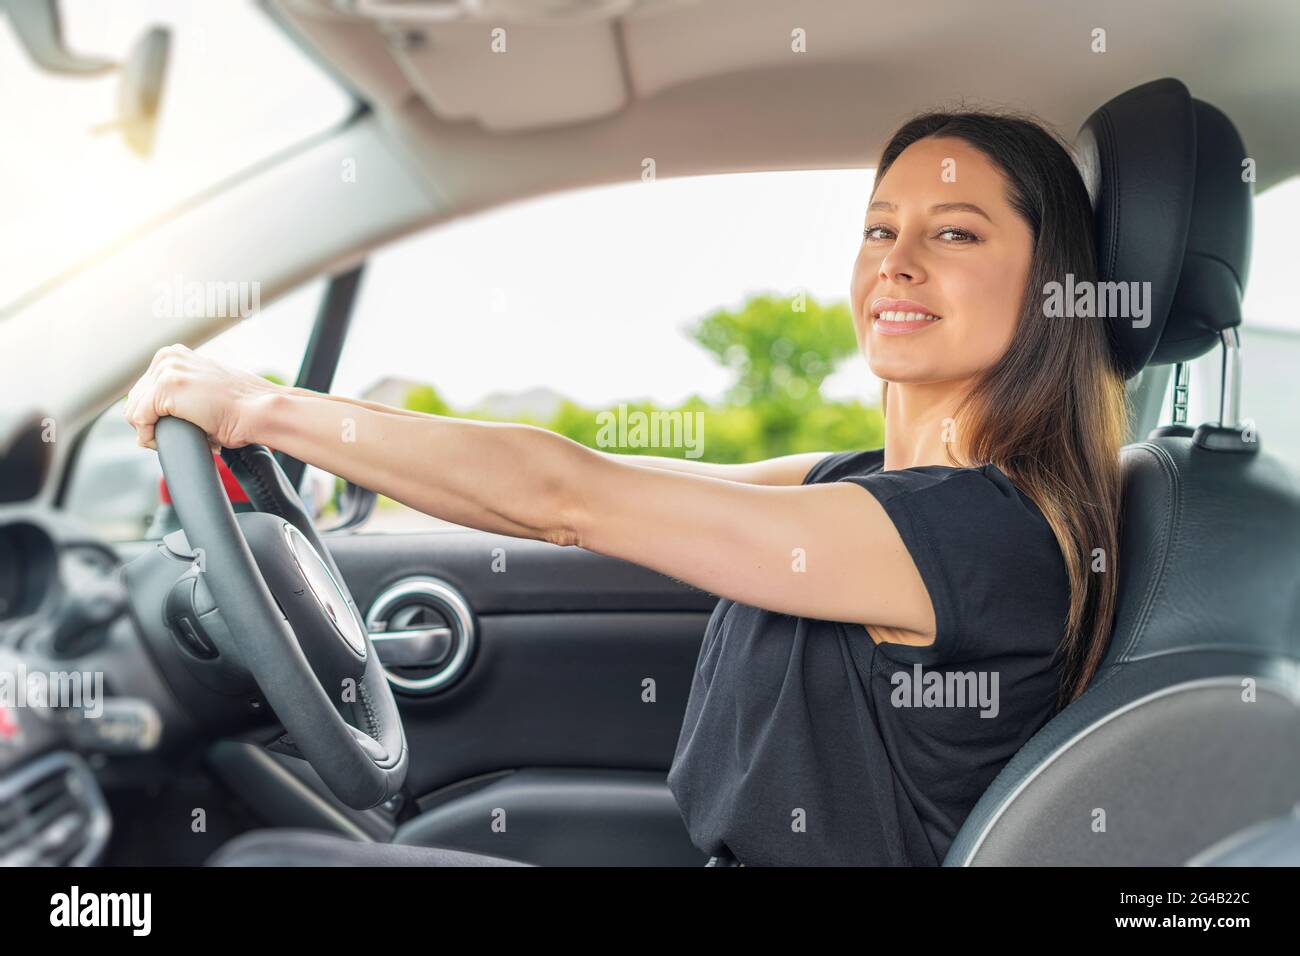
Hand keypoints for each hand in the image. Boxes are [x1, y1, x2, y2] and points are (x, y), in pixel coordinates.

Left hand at [123, 344, 281, 450]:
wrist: (258, 410)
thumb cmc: (241, 406)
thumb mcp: (205, 388)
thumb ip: (183, 389)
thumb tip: (165, 410)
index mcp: (174, 355)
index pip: (143, 390)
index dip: (152, 415)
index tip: (173, 427)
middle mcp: (167, 357)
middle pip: (134, 400)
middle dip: (149, 423)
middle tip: (175, 435)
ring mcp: (166, 370)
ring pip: (133, 411)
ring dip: (149, 431)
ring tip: (174, 438)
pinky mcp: (165, 388)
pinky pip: (140, 420)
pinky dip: (149, 436)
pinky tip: (166, 441)